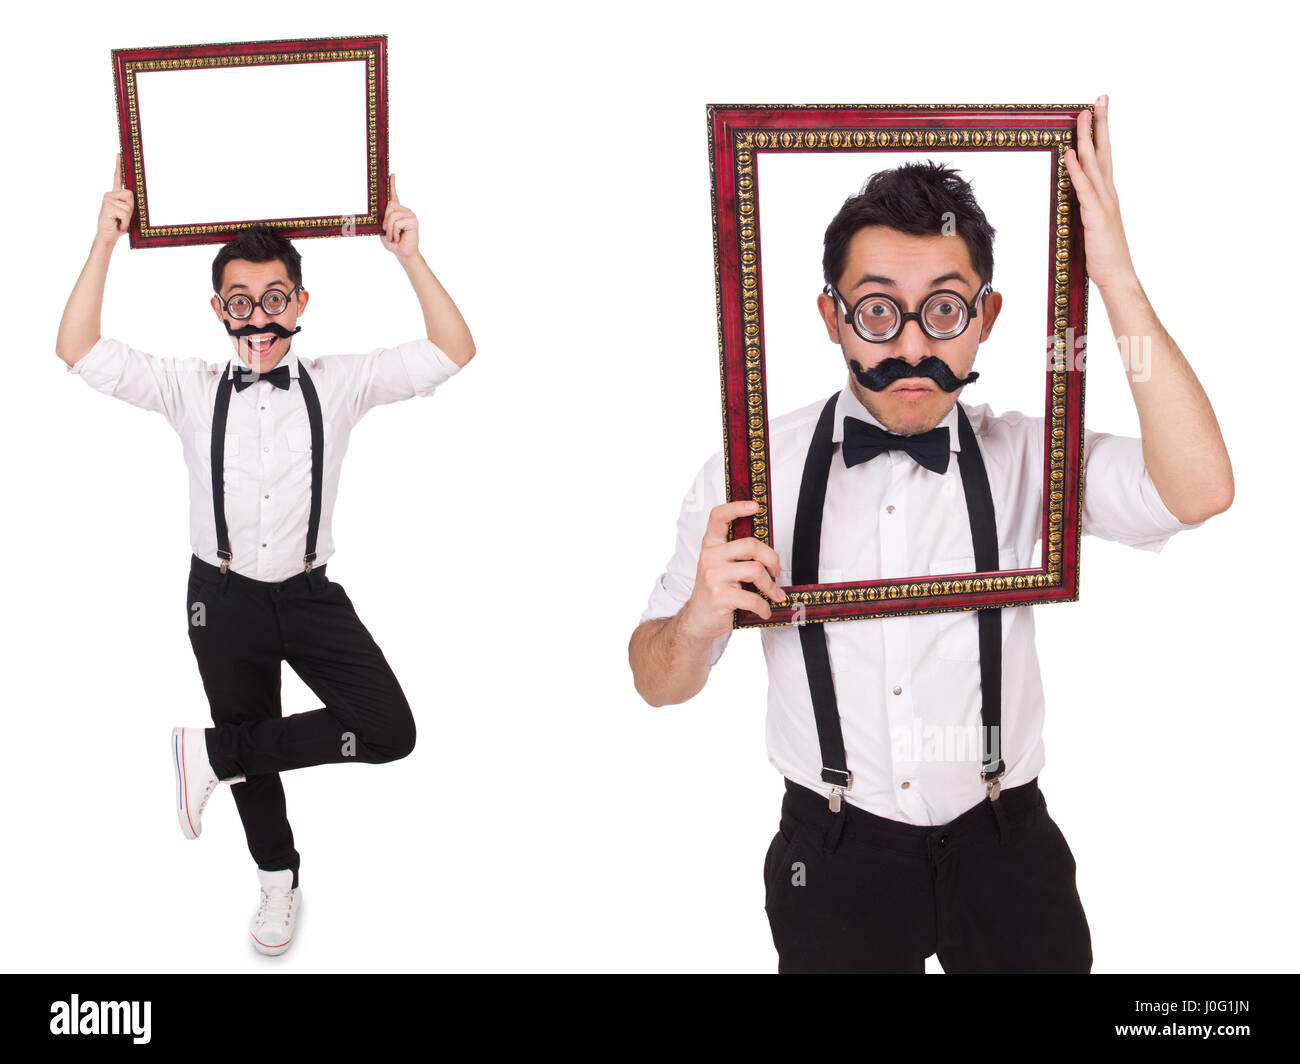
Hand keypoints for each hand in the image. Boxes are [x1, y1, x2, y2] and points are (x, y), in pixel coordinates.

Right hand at [97, 154, 133, 245]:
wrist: (108, 236)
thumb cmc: (119, 225)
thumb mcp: (127, 213)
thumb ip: (130, 203)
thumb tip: (133, 197)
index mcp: (115, 194)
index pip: (117, 177)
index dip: (119, 165)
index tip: (119, 153)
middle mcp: (110, 194)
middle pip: (131, 195)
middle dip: (132, 209)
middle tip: (123, 217)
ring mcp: (107, 198)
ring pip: (129, 205)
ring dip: (128, 217)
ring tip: (119, 220)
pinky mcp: (107, 205)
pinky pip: (125, 212)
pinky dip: (124, 221)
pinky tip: (117, 223)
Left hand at [380, 174, 418, 259]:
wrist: (403, 253)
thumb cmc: (394, 242)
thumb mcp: (385, 228)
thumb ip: (384, 217)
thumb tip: (386, 207)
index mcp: (398, 211)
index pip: (394, 196)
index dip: (392, 185)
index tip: (392, 175)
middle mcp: (405, 211)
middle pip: (390, 205)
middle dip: (385, 220)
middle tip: (388, 232)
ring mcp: (410, 214)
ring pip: (392, 214)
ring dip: (390, 228)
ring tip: (394, 236)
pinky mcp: (413, 220)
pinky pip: (397, 222)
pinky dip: (394, 231)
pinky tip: (399, 237)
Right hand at [679, 500, 786, 638]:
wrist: (697, 620)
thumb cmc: (715, 591)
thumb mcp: (720, 567)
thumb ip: (736, 554)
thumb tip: (768, 550)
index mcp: (710, 546)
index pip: (718, 517)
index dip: (736, 507)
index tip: (755, 506)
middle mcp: (709, 557)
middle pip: (751, 545)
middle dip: (772, 559)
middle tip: (776, 571)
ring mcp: (713, 576)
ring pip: (756, 570)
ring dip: (770, 586)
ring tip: (773, 594)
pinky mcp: (720, 596)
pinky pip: (753, 597)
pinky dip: (764, 606)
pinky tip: (765, 610)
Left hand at [1063, 95, 1137, 290]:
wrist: (1117, 274)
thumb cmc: (1103, 252)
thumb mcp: (1092, 223)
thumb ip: (1083, 205)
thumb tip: (1070, 192)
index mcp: (1107, 193)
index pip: (1104, 155)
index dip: (1102, 131)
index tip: (1098, 109)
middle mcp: (1108, 192)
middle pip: (1103, 150)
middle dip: (1100, 123)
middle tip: (1098, 98)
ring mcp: (1103, 202)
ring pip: (1094, 163)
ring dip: (1087, 138)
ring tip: (1082, 116)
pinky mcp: (1096, 215)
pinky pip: (1084, 188)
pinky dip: (1076, 170)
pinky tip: (1070, 154)